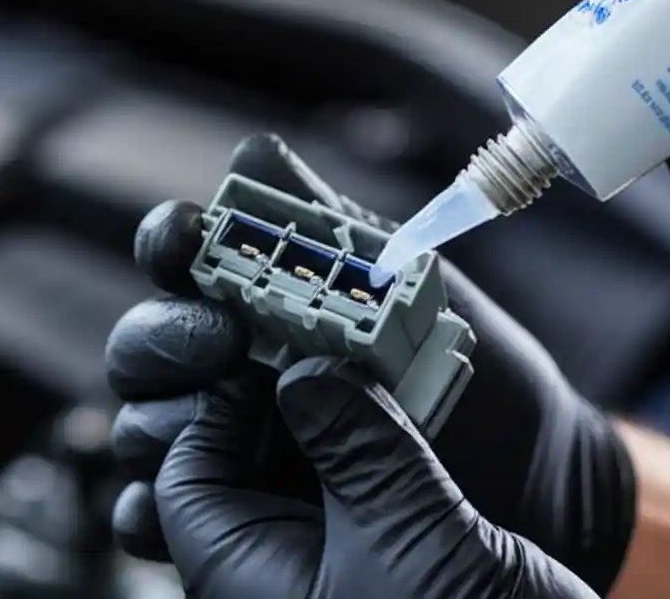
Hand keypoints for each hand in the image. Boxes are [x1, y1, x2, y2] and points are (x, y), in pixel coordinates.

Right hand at [108, 134, 635, 593]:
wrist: (529, 478)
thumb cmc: (469, 370)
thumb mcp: (410, 286)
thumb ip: (329, 224)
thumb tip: (254, 154)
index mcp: (259, 297)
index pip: (181, 258)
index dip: (169, 243)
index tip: (187, 240)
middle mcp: (226, 367)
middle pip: (143, 343)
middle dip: (165, 335)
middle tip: (219, 340)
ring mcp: (224, 444)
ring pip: (140, 425)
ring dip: (154, 421)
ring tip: (200, 430)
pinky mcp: (235, 514)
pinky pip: (156, 512)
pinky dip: (144, 510)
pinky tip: (163, 508)